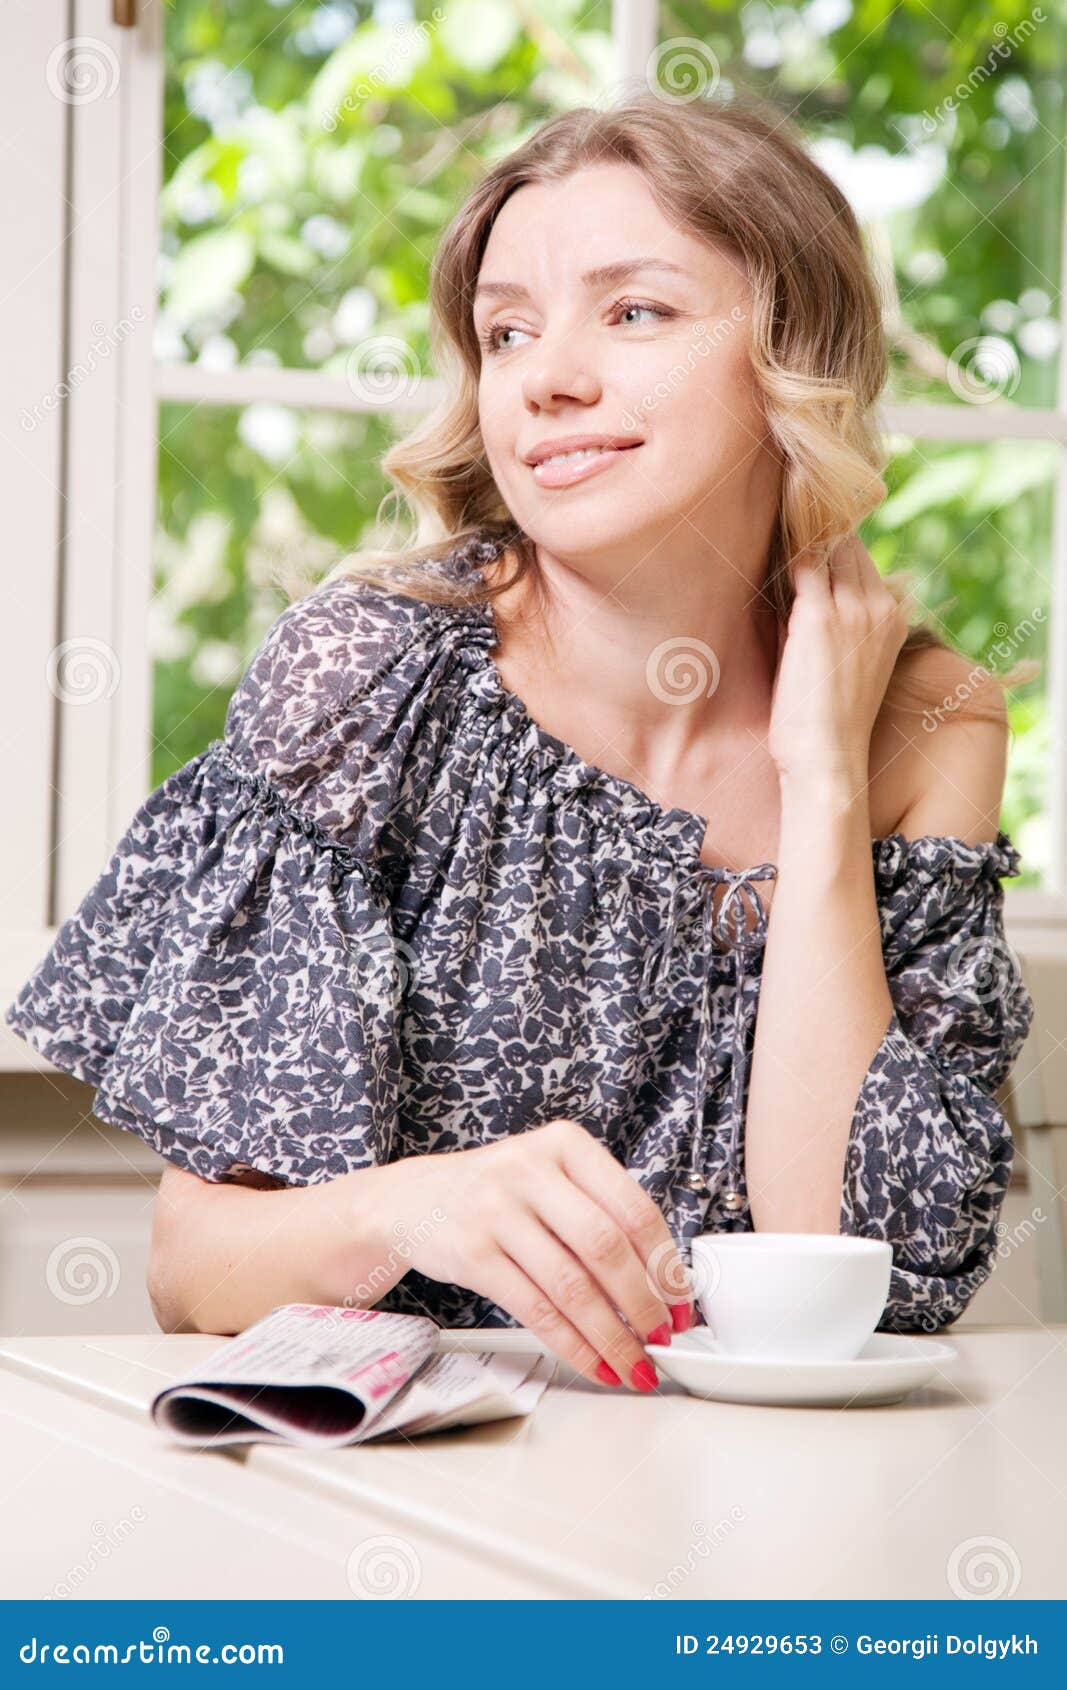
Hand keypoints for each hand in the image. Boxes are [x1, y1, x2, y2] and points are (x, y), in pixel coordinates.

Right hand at [379, 1119, 693, 1390]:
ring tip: (634, 1364)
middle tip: (662, 1338)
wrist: (416, 1200)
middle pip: (606, 1248)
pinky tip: (594, 1363)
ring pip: (571, 1286)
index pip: (634, 1209)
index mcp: (565, 1144)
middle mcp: (530, 1169)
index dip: (666, 1265)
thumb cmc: (501, 1193)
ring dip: (611, 1336)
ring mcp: (496, 1210)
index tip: (683, 1305)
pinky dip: (572, 1345)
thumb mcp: (552, 1177)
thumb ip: (602, 1213)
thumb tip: (665, 1286)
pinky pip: (535, 1310)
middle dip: (643, 1304)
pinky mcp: (471, 1253)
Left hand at [767, 533, 913, 792]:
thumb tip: (795, 588)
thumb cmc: (826, 724)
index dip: (833, 544)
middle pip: (848, 546)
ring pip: (827, 548)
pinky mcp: (819, 617)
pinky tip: (763, 546)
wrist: (827, 760)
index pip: (862, 561)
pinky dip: (783, 553)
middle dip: (817, 532)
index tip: (801, 533)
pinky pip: (801, 565)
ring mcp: (853, 609)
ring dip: (798, 536)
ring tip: (769, 525)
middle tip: (780, 518)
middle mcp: (879, 607)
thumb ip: (829, 624)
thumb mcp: (843, 665)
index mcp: (893, 619)